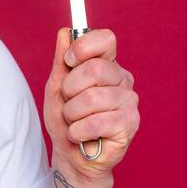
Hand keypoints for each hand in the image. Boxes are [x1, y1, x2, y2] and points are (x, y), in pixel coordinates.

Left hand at [44, 27, 139, 180]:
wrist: (71, 155)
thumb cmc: (66, 120)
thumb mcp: (56, 87)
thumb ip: (61, 61)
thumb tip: (64, 32)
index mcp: (107, 65)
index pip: (106, 39)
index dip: (84, 47)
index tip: (69, 60)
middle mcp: (122, 79)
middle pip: (95, 68)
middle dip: (70, 89)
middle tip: (69, 102)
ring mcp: (129, 101)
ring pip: (92, 98)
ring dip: (71, 114)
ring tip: (76, 122)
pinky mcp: (130, 123)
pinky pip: (96, 122)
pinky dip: (78, 131)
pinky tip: (82, 135)